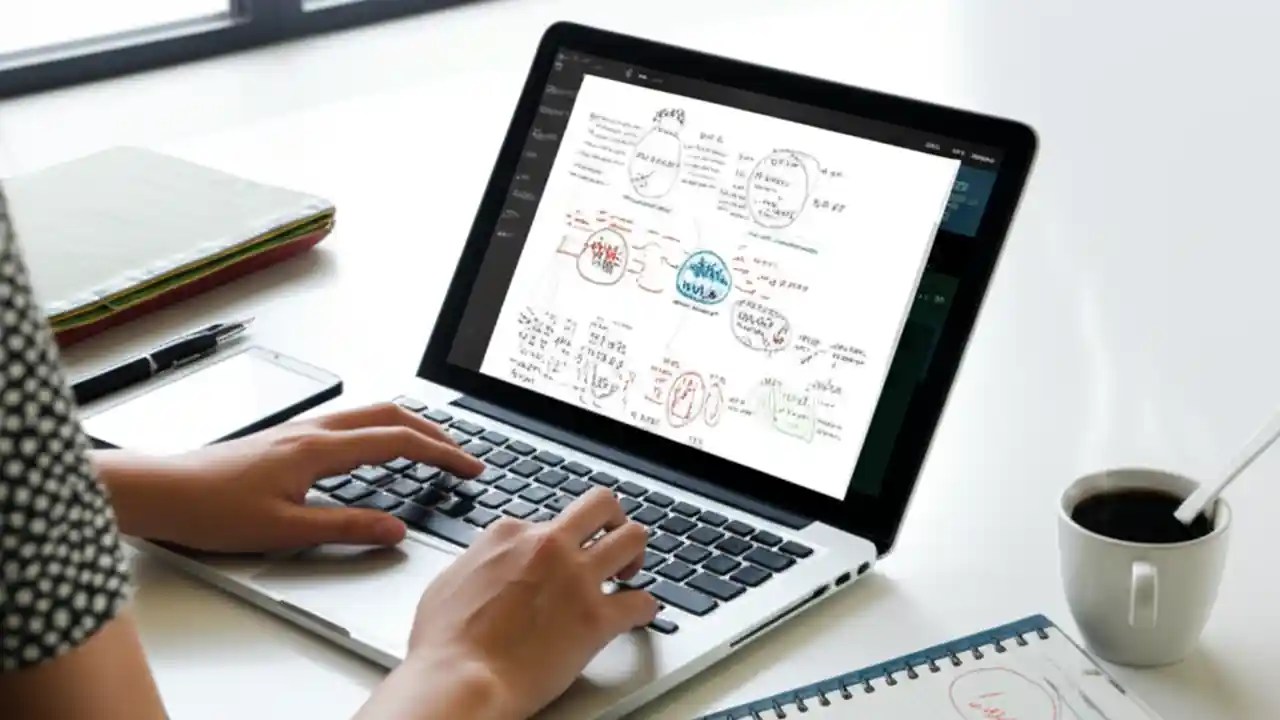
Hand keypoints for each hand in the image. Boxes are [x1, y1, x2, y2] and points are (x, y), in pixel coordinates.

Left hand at [92, 402, 483, 552]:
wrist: (163, 492)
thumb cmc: (211, 510)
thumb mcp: (285, 530)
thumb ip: (346, 527)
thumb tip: (395, 529)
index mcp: (319, 448)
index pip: (398, 441)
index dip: (441, 454)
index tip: (469, 468)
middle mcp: (314, 430)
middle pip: (392, 415)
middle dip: (435, 433)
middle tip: (463, 456)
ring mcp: (302, 429)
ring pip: (372, 413)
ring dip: (410, 426)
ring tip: (435, 448)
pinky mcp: (292, 437)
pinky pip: (353, 422)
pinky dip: (384, 429)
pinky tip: (382, 449)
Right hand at [356, 488, 657, 719]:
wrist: (459, 681)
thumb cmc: (445, 643)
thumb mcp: (450, 580)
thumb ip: (480, 562)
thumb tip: (489, 565)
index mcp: (511, 534)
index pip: (551, 520)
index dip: (557, 541)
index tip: (559, 558)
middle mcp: (548, 546)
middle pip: (600, 504)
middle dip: (612, 520)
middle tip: (611, 541)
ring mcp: (576, 578)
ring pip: (633, 537)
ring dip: (635, 554)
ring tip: (628, 573)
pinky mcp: (597, 618)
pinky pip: (643, 601)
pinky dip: (644, 609)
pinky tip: (635, 616)